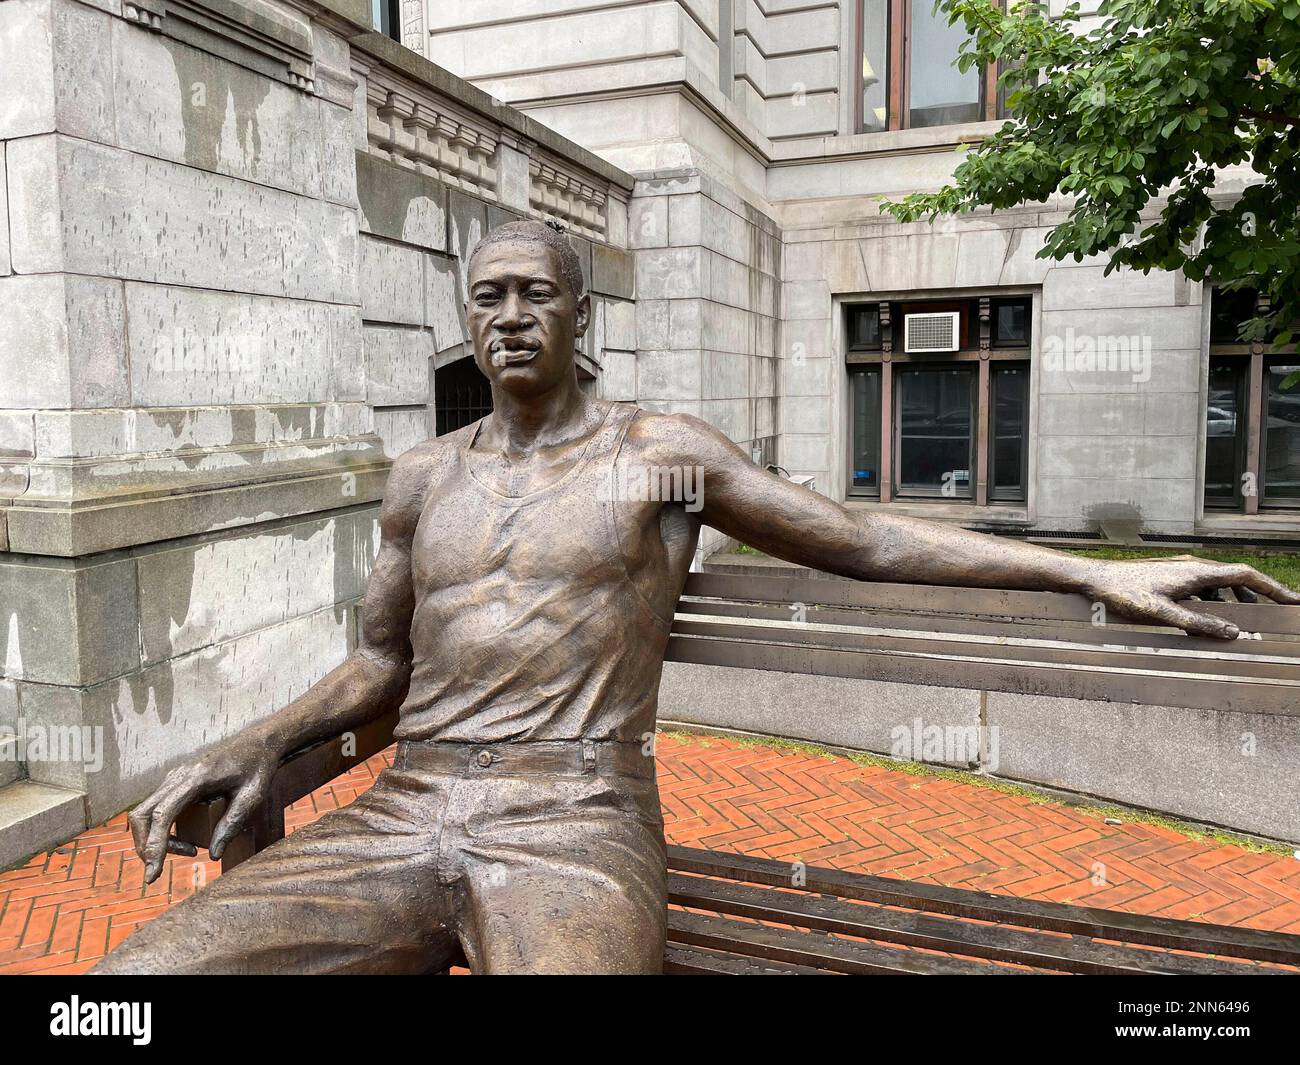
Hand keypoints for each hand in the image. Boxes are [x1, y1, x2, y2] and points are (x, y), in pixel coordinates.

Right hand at [128, 735, 278, 882]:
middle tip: (158, 872)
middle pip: (143, 814)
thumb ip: (232, 823)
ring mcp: (174, 777)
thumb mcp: (253, 796)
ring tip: (189, 851)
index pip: (162, 815)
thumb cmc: (258, 766)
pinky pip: (157, 807)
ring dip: (154, 839)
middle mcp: (178, 775)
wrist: (258, 742)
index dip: (154, 845)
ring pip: (146, 812)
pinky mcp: (176, 781)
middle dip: (145, 846)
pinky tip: (185, 841)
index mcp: (196, 777)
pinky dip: (161, 829)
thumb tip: (214, 855)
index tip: (153, 873)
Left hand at [1084, 555, 1299, 637]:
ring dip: (1233, 602)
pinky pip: (1199, 591)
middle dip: (1258, 596)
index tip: (1292, 601)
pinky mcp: (1168, 579)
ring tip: (1243, 624)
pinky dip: (1210, 605)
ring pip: (1217, 586)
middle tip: (1275, 615)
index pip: (1246, 574)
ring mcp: (1180, 572)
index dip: (1273, 588)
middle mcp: (1192, 567)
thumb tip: (1233, 632)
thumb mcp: (1162, 613)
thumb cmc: (1123, 593)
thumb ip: (1198, 624)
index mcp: (1196, 572)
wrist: (1092, 578)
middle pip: (1236, 579)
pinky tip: (1205, 623)